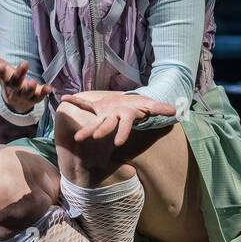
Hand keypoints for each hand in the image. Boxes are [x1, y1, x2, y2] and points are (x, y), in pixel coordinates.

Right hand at [0, 39, 52, 113]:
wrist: (15, 100)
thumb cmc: (7, 78)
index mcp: (5, 79)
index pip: (1, 76)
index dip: (0, 71)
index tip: (1, 66)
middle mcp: (14, 88)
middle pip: (15, 83)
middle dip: (19, 74)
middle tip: (24, 63)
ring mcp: (24, 94)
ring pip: (27, 92)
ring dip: (30, 88)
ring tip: (33, 82)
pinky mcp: (35, 97)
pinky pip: (39, 97)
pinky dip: (44, 93)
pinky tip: (49, 88)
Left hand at [59, 91, 175, 147]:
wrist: (130, 105)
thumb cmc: (141, 106)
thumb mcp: (151, 106)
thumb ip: (161, 109)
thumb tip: (176, 111)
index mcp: (126, 117)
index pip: (124, 126)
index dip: (122, 133)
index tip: (118, 143)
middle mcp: (114, 119)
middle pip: (106, 127)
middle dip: (99, 132)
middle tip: (91, 138)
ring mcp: (104, 115)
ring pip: (94, 123)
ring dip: (85, 130)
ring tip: (76, 138)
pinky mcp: (97, 108)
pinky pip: (84, 104)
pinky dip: (75, 101)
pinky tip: (64, 98)